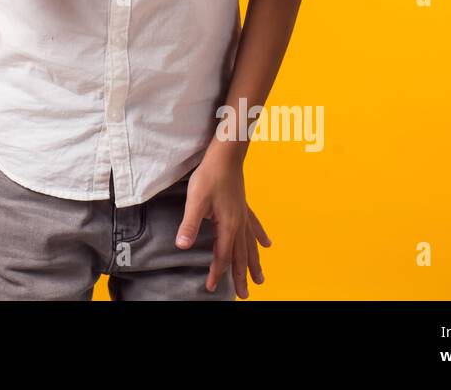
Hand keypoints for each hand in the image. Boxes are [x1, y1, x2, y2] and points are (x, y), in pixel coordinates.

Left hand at [175, 155, 270, 297]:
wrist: (225, 155)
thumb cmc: (210, 175)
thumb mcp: (195, 200)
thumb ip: (190, 224)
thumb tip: (183, 245)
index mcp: (227, 225)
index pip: (222, 255)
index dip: (217, 273)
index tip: (212, 287)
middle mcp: (239, 224)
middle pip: (240, 255)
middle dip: (241, 276)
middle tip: (245, 295)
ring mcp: (243, 215)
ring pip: (251, 245)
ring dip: (254, 263)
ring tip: (261, 279)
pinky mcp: (243, 206)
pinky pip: (254, 227)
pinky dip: (260, 237)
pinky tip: (267, 244)